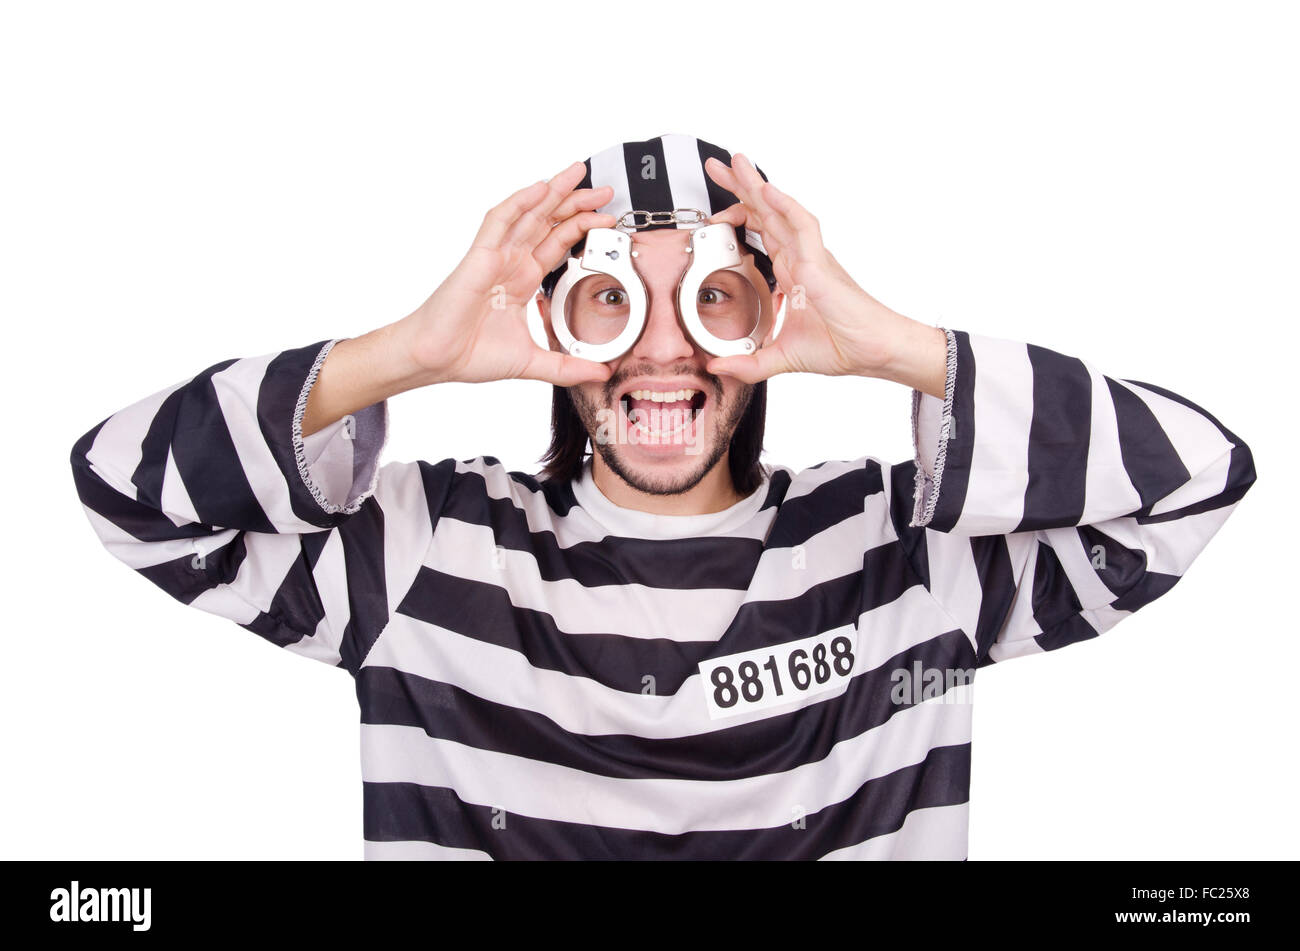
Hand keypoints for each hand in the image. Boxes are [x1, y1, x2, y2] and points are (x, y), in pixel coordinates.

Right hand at [398, 162, 616, 386]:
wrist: (436, 359)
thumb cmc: (470, 355)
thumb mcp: (533, 362)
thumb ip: (568, 367)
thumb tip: (603, 374)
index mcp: (523, 280)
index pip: (558, 244)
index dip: (583, 229)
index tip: (608, 222)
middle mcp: (511, 262)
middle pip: (548, 222)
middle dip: (576, 202)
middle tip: (604, 189)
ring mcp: (495, 256)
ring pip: (528, 213)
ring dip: (554, 192)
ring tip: (579, 174)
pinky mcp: (479, 256)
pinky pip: (499, 220)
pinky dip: (520, 202)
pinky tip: (541, 188)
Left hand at [703, 154, 945, 396]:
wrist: (872, 352)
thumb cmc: (842, 346)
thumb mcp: (782, 358)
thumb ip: (749, 363)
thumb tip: (717, 367)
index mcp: (792, 273)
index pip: (762, 233)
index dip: (739, 216)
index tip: (713, 215)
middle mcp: (800, 258)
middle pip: (766, 212)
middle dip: (741, 187)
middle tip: (717, 164)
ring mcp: (811, 257)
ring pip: (780, 210)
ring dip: (757, 185)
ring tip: (735, 162)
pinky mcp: (821, 264)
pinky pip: (802, 227)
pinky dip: (784, 206)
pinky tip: (765, 190)